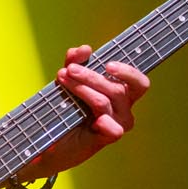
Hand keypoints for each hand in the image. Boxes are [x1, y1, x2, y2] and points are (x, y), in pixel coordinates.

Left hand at [27, 45, 149, 177]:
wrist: (48, 136)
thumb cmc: (64, 106)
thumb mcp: (68, 79)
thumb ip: (75, 61)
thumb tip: (84, 49)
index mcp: (122, 95)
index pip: (139, 83)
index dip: (129, 72)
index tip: (107, 65)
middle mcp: (123, 110)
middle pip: (117, 90)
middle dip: (90, 76)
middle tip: (69, 70)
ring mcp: (115, 125)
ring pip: (104, 102)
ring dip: (82, 89)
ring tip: (63, 81)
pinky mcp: (104, 140)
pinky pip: (113, 129)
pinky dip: (104, 122)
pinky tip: (94, 121)